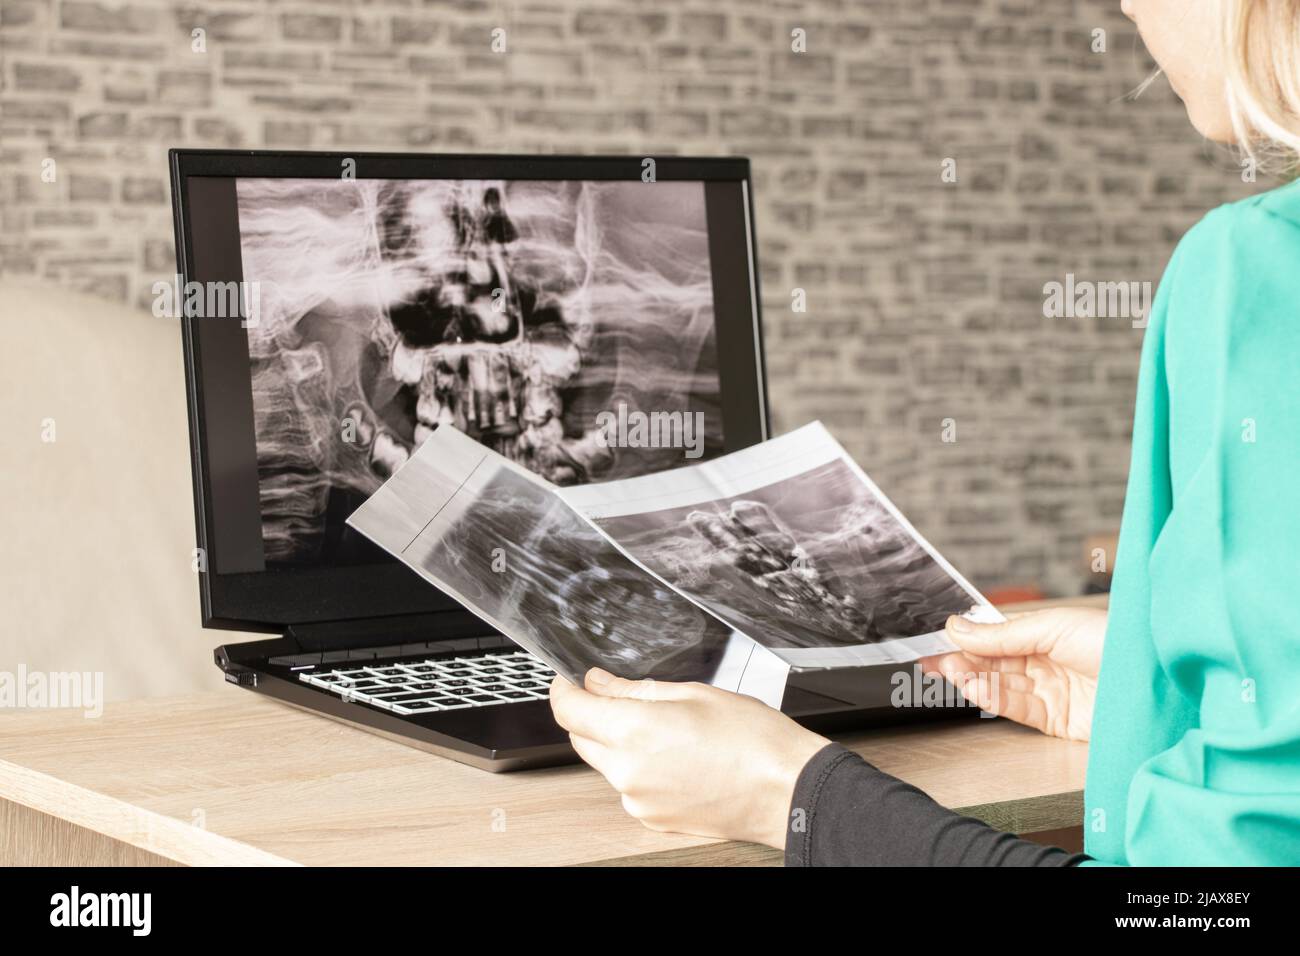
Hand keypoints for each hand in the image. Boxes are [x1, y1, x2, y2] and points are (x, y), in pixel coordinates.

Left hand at [549, 669, 828, 848]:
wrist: (786, 789)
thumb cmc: (753, 740)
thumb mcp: (692, 693)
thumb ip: (634, 689)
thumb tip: (598, 682)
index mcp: (634, 731)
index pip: (569, 710)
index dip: (563, 689)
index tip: (567, 680)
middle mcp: (627, 771)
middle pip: (581, 738)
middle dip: (592, 714)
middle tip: (621, 696)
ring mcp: (637, 800)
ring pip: (605, 762)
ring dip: (618, 742)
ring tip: (667, 730)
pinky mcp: (651, 819)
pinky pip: (629, 786)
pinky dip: (639, 768)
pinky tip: (676, 757)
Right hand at [921, 606, 1105, 740]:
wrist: (1159, 686)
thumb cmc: (1118, 643)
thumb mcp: (1053, 627)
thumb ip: (1003, 634)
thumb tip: (958, 626)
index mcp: (1048, 634)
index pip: (998, 637)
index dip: (969, 639)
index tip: (940, 639)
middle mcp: (1048, 663)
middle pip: (994, 664)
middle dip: (963, 661)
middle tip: (933, 661)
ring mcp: (1052, 692)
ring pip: (1000, 686)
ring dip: (973, 680)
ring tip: (950, 673)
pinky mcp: (1057, 721)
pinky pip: (1016, 709)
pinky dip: (992, 700)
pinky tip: (975, 689)